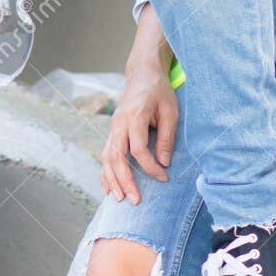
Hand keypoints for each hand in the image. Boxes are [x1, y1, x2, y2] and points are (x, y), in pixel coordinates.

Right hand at [100, 61, 178, 203]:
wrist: (142, 75)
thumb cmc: (159, 92)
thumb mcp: (170, 110)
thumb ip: (166, 137)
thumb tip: (164, 162)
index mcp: (134, 116)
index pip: (138, 148)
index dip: (150, 167)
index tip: (164, 177)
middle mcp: (119, 123)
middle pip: (117, 156)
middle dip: (125, 180)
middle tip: (135, 200)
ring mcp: (112, 128)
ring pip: (107, 157)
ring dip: (112, 179)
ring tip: (119, 199)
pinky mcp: (112, 132)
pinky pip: (105, 155)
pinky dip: (105, 172)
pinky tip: (108, 188)